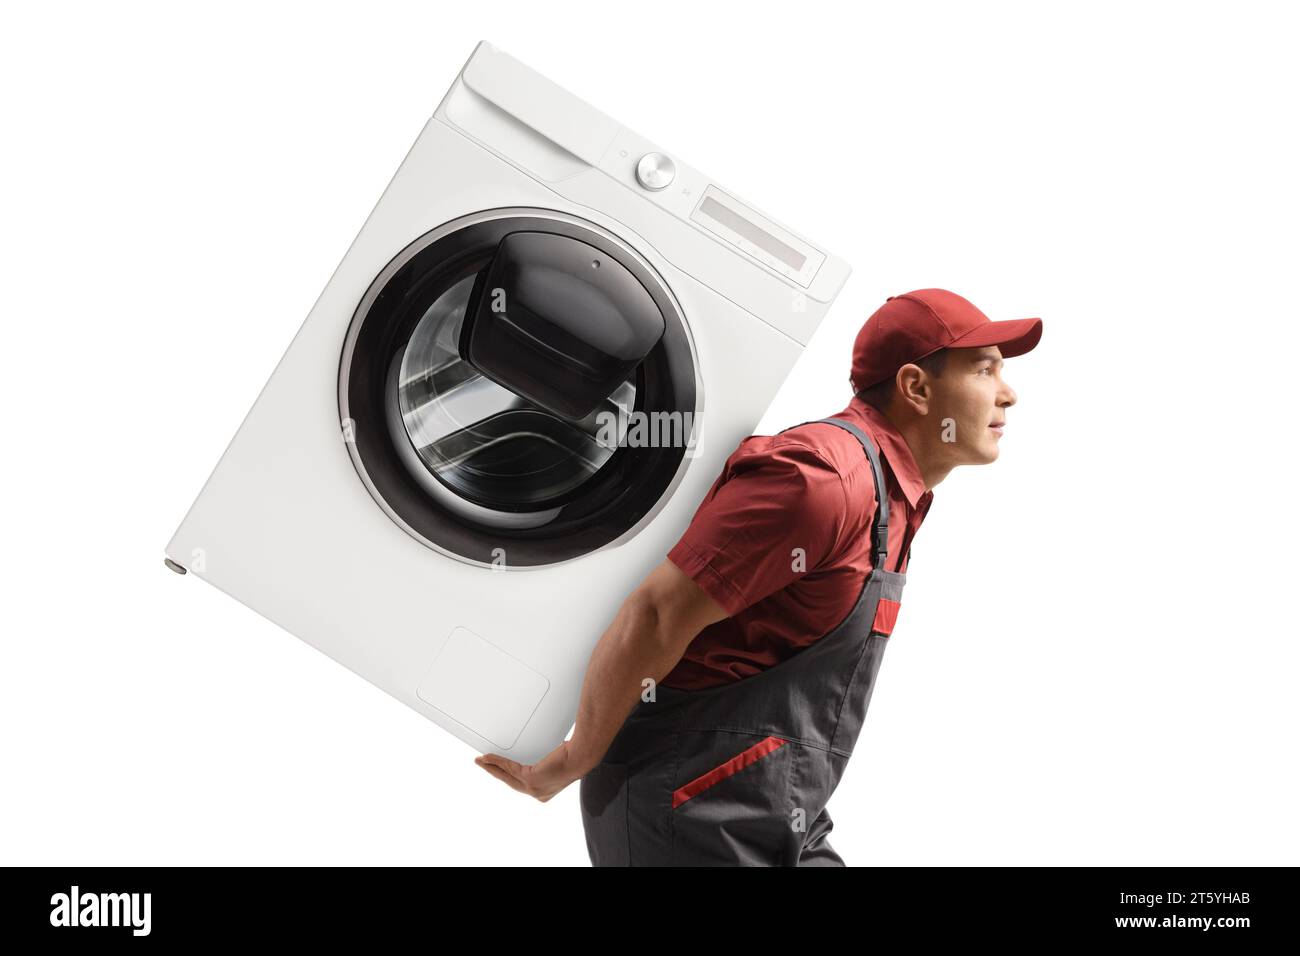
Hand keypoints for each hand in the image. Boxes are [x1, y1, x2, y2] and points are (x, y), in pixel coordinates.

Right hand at [474, 739, 590, 801]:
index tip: (499, 770)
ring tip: (481, 761)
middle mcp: (539, 793)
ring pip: (507, 777)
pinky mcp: (531, 780)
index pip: (522, 782)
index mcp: (545, 790)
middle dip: (494, 772)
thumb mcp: (555, 759)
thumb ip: (543, 759)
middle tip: (483, 764)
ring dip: (492, 768)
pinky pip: (509, 769)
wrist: (580, 756)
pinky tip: (489, 758)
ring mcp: (534, 789)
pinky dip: (497, 762)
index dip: (507, 775)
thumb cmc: (574, 755)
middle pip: (510, 781)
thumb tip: (538, 751)